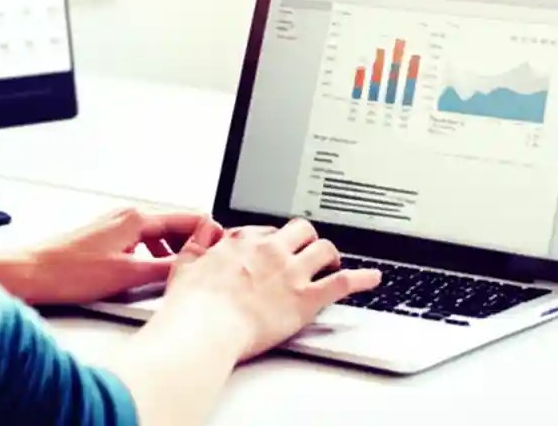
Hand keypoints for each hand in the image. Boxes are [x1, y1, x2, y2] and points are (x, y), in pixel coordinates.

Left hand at [0, 207, 223, 305]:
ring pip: (157, 233)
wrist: (31, 273)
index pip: (187, 217)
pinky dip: (152, 253)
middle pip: (173, 224)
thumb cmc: (68, 272)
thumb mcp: (127, 275)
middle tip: (204, 265)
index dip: (208, 234)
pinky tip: (149, 273)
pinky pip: (140, 241)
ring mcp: (114, 225)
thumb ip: (165, 268)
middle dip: (191, 243)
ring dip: (172, 250)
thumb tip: (192, 267)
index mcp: (136, 218)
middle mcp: (126, 215)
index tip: (219, 251)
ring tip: (179, 272)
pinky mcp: (104, 237)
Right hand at [153, 218, 381, 361]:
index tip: (273, 250)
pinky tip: (372, 278)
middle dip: (305, 239)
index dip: (272, 241)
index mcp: (243, 243)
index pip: (266, 232)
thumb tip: (205, 228)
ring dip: (329, 255)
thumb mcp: (185, 263)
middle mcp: (271, 251)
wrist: (205, 328)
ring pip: (324, 249)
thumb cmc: (194, 305)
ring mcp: (291, 272)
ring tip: (331, 263)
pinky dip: (362, 279)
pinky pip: (343, 281)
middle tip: (305, 251)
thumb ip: (197, 243)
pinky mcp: (307, 297)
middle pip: (300, 230)